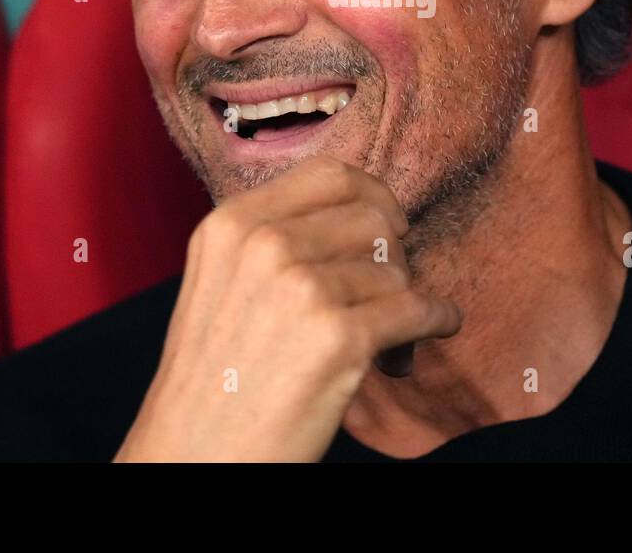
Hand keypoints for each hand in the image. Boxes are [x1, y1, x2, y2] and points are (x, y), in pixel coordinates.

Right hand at [113, 155, 462, 460]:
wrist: (194, 455)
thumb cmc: (214, 378)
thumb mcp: (221, 282)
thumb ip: (275, 240)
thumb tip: (360, 212)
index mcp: (233, 224)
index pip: (330, 175)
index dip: (372, 195)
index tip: (389, 221)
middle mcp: (265, 245)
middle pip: (372, 217)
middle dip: (391, 253)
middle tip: (383, 293)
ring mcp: (301, 288)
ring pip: (395, 268)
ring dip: (404, 299)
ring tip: (386, 334)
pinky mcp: (339, 337)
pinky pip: (418, 309)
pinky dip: (437, 319)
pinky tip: (437, 327)